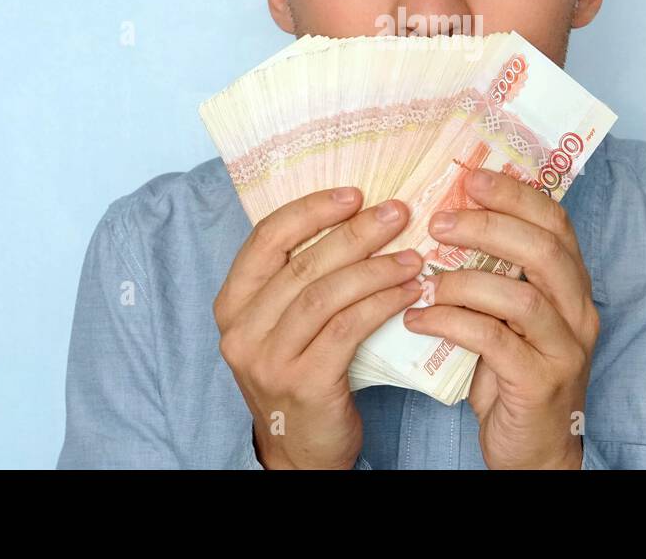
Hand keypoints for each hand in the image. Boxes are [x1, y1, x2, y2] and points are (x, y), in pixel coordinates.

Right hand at [214, 187, 422, 468]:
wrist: (300, 451)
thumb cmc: (300, 374)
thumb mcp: (283, 325)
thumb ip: (302, 279)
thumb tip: (356, 217)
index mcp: (233, 304)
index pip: (267, 238)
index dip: (312, 210)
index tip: (355, 194)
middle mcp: (242, 330)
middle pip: (303, 264)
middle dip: (355, 233)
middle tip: (398, 214)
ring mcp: (269, 360)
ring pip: (326, 295)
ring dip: (375, 269)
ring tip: (413, 256)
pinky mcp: (304, 383)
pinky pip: (347, 329)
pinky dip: (382, 303)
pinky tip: (410, 291)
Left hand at [404, 168, 599, 468]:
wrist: (534, 449)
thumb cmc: (512, 372)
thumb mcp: (506, 315)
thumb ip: (492, 272)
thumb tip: (443, 218)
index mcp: (571, 284)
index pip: (555, 222)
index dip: (514, 195)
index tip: (470, 178)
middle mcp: (578, 311)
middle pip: (544, 250)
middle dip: (488, 226)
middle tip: (439, 220)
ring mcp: (565, 348)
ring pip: (520, 297)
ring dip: (464, 281)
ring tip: (424, 282)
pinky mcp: (540, 383)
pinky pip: (494, 342)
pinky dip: (451, 323)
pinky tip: (418, 318)